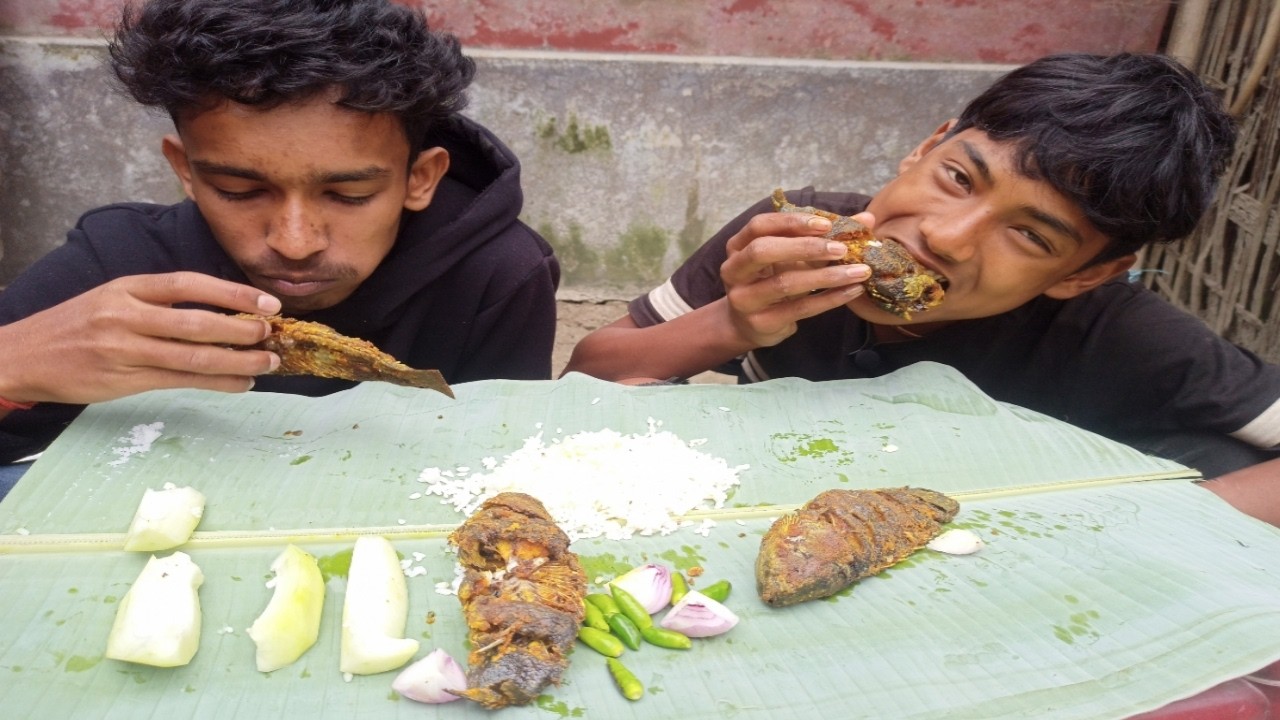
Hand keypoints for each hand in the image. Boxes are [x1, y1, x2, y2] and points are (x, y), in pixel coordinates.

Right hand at [0, 272, 282, 404]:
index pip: (189, 283)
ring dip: (237, 360)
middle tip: (272, 335)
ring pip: (193, 355)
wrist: (20, 358)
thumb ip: (156, 303)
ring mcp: (124, 349)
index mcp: (126, 288)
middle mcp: (126, 315)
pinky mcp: (124, 379)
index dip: (233, 292)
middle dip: (241, 329)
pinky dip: (216, 382)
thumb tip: (218, 311)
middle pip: (197, 321)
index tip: (267, 302)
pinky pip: (181, 381)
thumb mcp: (110, 299)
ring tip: (268, 363)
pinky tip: (240, 383)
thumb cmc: (73, 328)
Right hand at [719, 210, 871, 346]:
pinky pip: (799, 308)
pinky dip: (829, 298)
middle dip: (805, 247)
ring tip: (859, 271)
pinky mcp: (762, 322)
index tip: (825, 224)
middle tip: (841, 249)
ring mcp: (744, 299)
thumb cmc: (772, 280)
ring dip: (827, 276)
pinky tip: (852, 291)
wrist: (749, 324)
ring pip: (785, 283)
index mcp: (738, 246)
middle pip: (763, 251)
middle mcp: (734, 270)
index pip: (760, 225)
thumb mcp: (791, 256)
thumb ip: (823, 236)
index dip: (791, 221)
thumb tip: (865, 219)